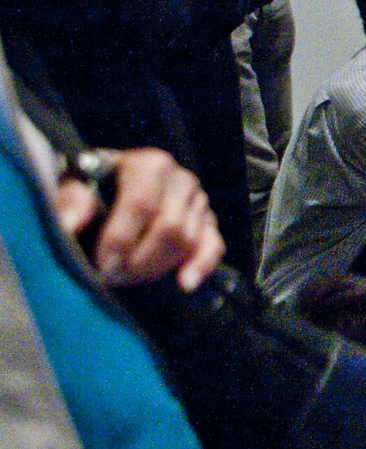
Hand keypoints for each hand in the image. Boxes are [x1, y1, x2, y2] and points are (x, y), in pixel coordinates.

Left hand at [61, 148, 224, 290]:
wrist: (115, 186)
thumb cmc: (95, 186)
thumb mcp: (76, 185)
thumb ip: (72, 201)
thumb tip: (69, 225)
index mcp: (150, 164)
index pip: (142, 203)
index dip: (122, 237)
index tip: (102, 263)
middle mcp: (182, 179)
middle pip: (169, 227)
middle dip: (140, 259)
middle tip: (112, 276)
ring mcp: (199, 201)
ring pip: (187, 241)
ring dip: (157, 267)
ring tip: (128, 278)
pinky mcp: (209, 222)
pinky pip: (213, 247)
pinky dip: (201, 266)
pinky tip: (184, 284)